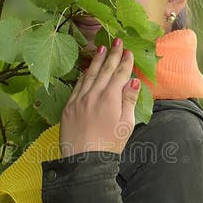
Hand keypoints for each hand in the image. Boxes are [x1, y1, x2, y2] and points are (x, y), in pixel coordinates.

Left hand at [59, 39, 140, 156]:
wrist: (84, 161)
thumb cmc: (109, 145)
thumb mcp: (126, 124)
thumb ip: (129, 100)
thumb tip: (133, 80)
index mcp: (110, 98)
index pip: (119, 74)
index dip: (125, 62)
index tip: (128, 51)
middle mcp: (93, 95)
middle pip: (105, 70)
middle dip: (112, 54)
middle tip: (117, 41)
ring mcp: (79, 100)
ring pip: (90, 75)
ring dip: (97, 61)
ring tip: (101, 48)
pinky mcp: (69, 107)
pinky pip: (77, 86)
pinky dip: (83, 76)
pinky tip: (87, 70)